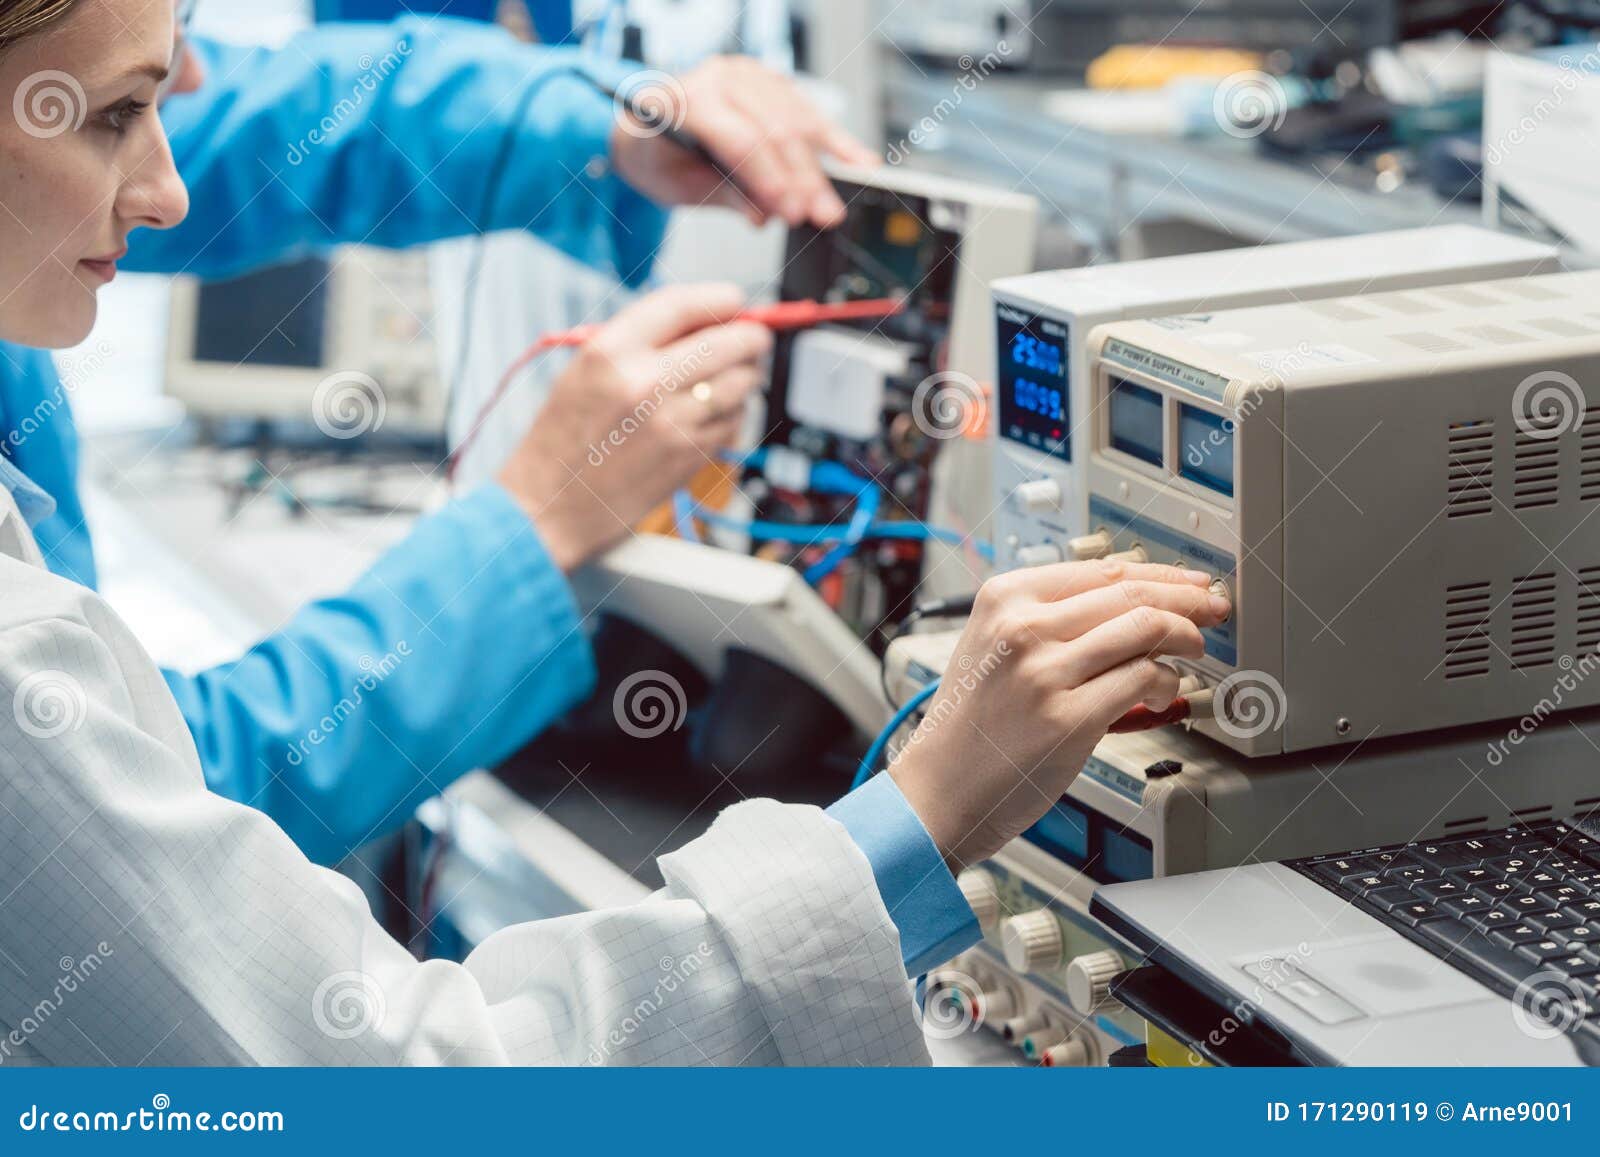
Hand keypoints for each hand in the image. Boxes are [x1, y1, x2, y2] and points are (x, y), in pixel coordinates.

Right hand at [496, 283, 771, 571]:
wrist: (551, 504)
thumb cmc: (565, 436)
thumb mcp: (586, 369)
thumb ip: (641, 340)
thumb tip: (706, 318)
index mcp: (610, 352)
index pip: (683, 305)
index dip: (719, 298)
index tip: (734, 301)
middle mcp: (644, 383)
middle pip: (729, 342)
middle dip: (751, 337)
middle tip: (752, 340)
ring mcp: (672, 423)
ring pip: (741, 383)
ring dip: (747, 376)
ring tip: (731, 378)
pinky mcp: (690, 456)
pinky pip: (735, 421)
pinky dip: (735, 413)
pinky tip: (713, 414)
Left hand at [609, 57, 878, 227]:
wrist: (648, 130)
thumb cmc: (659, 156)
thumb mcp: (681, 187)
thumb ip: (728, 197)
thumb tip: (766, 214)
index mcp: (687, 100)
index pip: (742, 140)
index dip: (772, 180)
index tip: (792, 214)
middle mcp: (719, 78)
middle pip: (775, 131)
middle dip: (802, 180)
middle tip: (822, 215)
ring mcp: (747, 76)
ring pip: (796, 120)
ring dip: (821, 168)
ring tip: (834, 204)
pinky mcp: (770, 83)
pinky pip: (807, 112)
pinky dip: (834, 141)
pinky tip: (858, 162)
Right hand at [888, 561, 1231, 868]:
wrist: (938, 789)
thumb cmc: (970, 727)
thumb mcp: (992, 648)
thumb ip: (1047, 618)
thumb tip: (1127, 601)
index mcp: (1004, 599)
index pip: (1101, 570)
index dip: (1158, 572)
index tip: (1187, 581)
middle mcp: (1023, 628)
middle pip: (1131, 593)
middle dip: (1186, 597)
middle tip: (1213, 608)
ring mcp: (1045, 672)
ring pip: (1145, 628)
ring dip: (1184, 637)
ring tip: (1194, 650)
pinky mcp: (1069, 718)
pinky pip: (1143, 679)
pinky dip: (1167, 681)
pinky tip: (1164, 690)